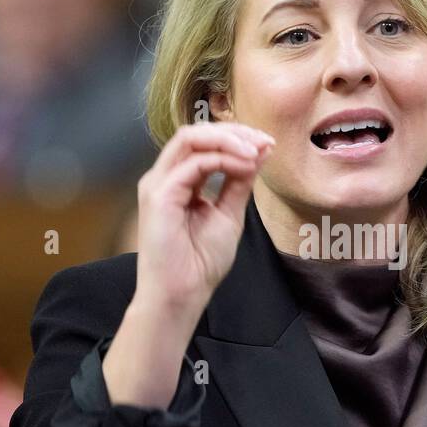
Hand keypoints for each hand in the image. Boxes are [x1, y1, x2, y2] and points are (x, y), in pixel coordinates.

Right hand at [101, 122, 273, 408]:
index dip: (237, 138)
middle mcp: (164, 178)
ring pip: (190, 138)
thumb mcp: (230, 214)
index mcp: (179, 182)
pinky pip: (193, 162)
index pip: (205, 143)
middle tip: (264, 141)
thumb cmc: (200, 263)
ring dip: (229, 140)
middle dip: (234, 131)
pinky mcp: (159, 195)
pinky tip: (244, 166)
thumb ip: (240, 182)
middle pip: (196, 133)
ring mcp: (158, 184)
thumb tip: (259, 152)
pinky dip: (222, 158)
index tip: (268, 146)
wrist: (182, 294)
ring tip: (256, 151)